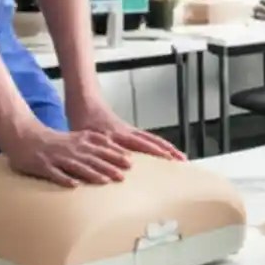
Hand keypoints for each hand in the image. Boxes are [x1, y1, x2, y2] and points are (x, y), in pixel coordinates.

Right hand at [0, 120, 133, 187]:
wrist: (25, 136)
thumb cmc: (53, 140)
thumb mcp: (75, 137)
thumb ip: (92, 143)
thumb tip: (113, 150)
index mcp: (79, 140)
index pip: (101, 147)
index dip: (115, 154)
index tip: (130, 161)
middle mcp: (70, 148)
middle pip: (93, 158)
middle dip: (109, 166)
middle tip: (123, 175)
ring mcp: (57, 157)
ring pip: (77, 166)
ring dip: (92, 173)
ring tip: (105, 181)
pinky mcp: (43, 166)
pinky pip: (55, 174)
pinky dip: (65, 179)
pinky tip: (74, 185)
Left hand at [67, 101, 185, 161]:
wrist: (83, 102)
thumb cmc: (81, 119)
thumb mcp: (86, 135)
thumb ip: (97, 148)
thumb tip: (109, 163)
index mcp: (118, 133)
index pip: (144, 143)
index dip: (158, 151)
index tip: (170, 159)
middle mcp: (127, 132)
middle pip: (153, 141)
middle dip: (169, 150)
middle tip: (183, 160)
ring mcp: (128, 130)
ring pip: (151, 139)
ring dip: (166, 147)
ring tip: (179, 156)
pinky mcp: (127, 131)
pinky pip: (146, 137)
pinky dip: (156, 144)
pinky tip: (162, 152)